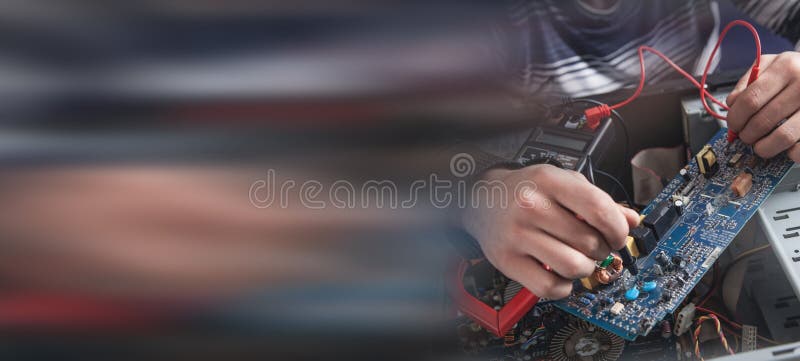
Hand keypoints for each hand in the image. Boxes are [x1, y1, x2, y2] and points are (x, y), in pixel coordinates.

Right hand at [460, 165, 638, 298]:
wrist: (480, 199)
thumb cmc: (525, 190)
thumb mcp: (561, 182)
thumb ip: (597, 200)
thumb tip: (631, 221)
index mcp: (548, 181)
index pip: (598, 209)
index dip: (617, 228)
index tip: (618, 236)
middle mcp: (531, 206)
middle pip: (589, 242)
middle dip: (602, 250)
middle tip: (595, 247)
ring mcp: (517, 235)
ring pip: (574, 267)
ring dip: (585, 268)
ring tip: (579, 259)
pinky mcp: (507, 261)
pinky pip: (549, 287)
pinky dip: (564, 287)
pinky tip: (561, 273)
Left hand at [727, 52, 799, 161]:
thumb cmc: (795, 71)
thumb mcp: (771, 64)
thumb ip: (748, 82)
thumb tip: (732, 104)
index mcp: (785, 68)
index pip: (750, 101)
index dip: (736, 118)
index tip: (733, 125)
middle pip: (763, 121)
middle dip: (747, 134)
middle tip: (745, 136)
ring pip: (782, 136)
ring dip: (764, 147)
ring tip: (761, 145)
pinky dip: (790, 153)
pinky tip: (786, 147)